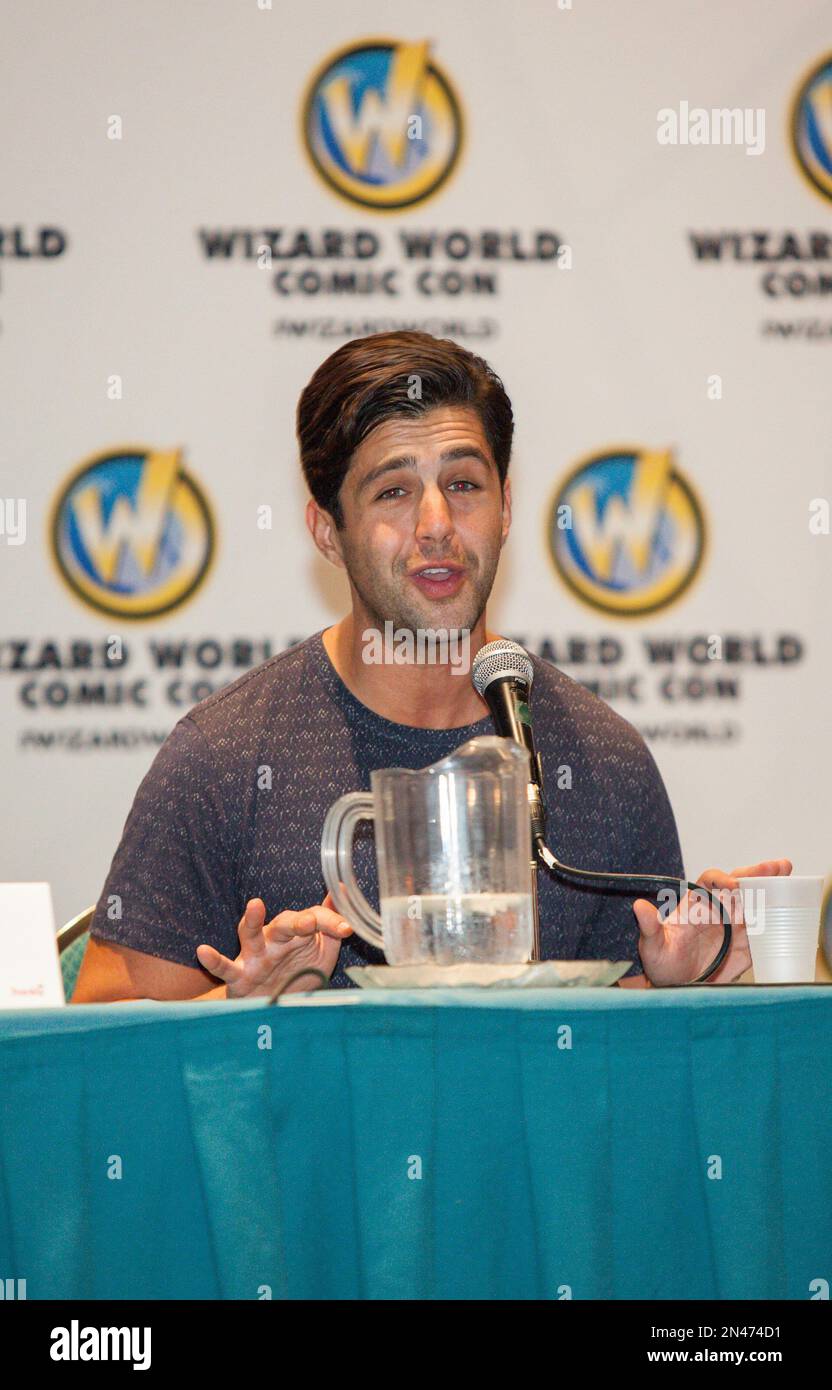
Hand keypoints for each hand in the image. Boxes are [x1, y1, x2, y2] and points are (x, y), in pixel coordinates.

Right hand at [196, 892, 352, 997]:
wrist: (272, 1009)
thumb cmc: (297, 974)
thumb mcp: (321, 951)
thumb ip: (330, 925)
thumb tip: (341, 893)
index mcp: (297, 934)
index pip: (314, 920)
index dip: (331, 923)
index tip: (347, 929)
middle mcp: (275, 940)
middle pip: (284, 923)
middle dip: (297, 921)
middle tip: (310, 923)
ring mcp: (255, 956)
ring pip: (251, 934)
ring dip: (253, 920)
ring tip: (255, 905)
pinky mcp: (238, 976)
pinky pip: (225, 967)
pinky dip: (214, 960)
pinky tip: (203, 951)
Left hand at [633, 858, 792, 985]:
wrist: (675, 988)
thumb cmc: (661, 962)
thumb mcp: (651, 946)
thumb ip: (649, 927)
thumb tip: (638, 906)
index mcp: (696, 904)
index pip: (710, 882)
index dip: (722, 879)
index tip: (733, 885)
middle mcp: (718, 910)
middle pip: (741, 885)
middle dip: (758, 873)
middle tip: (778, 866)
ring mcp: (734, 927)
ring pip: (756, 904)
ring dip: (772, 891)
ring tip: (789, 878)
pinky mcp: (745, 947)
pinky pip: (762, 932)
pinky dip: (776, 922)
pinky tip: (789, 913)